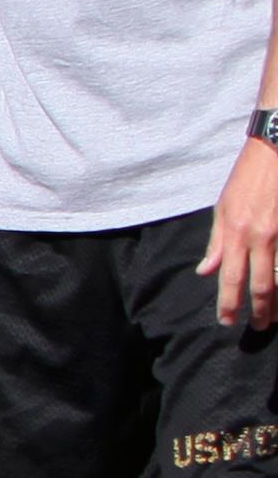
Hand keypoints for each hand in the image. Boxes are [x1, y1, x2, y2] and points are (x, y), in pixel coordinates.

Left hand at [204, 138, 277, 328]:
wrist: (276, 149)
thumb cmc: (248, 177)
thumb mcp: (223, 206)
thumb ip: (217, 242)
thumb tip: (206, 271)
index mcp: (235, 230)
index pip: (230, 276)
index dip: (228, 302)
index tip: (227, 321)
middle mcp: (259, 235)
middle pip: (259, 283)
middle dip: (258, 309)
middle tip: (257, 327)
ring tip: (275, 317)